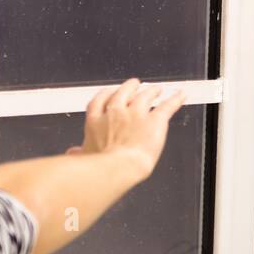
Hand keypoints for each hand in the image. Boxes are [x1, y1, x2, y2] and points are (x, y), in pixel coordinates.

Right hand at [68, 79, 184, 182]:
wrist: (118, 169)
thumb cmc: (99, 168)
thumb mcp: (83, 159)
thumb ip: (80, 153)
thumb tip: (72, 154)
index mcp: (96, 121)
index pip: (101, 100)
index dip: (107, 94)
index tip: (111, 92)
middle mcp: (115, 113)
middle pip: (123, 92)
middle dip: (130, 87)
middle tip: (135, 85)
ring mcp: (136, 114)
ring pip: (145, 96)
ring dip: (152, 91)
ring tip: (156, 89)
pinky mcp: (155, 121)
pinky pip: (167, 106)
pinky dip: (175, 99)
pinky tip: (181, 95)